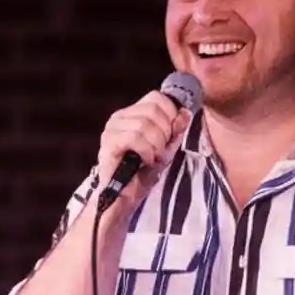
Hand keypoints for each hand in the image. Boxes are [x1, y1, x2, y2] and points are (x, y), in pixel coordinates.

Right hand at [97, 91, 192, 210]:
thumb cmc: (142, 172)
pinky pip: (134, 138)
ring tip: (153, 159)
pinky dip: (146, 151)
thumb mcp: (166, 148)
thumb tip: (186, 112)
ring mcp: (112, 129)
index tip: (170, 135)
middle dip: (165, 133)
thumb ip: (176, 130)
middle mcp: (120, 117)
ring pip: (144, 124)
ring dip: (156, 146)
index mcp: (133, 113)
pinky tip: (145, 161)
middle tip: (160, 151)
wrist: (125, 197)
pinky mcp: (109, 143)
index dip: (171, 115)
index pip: (156, 97)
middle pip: (153, 110)